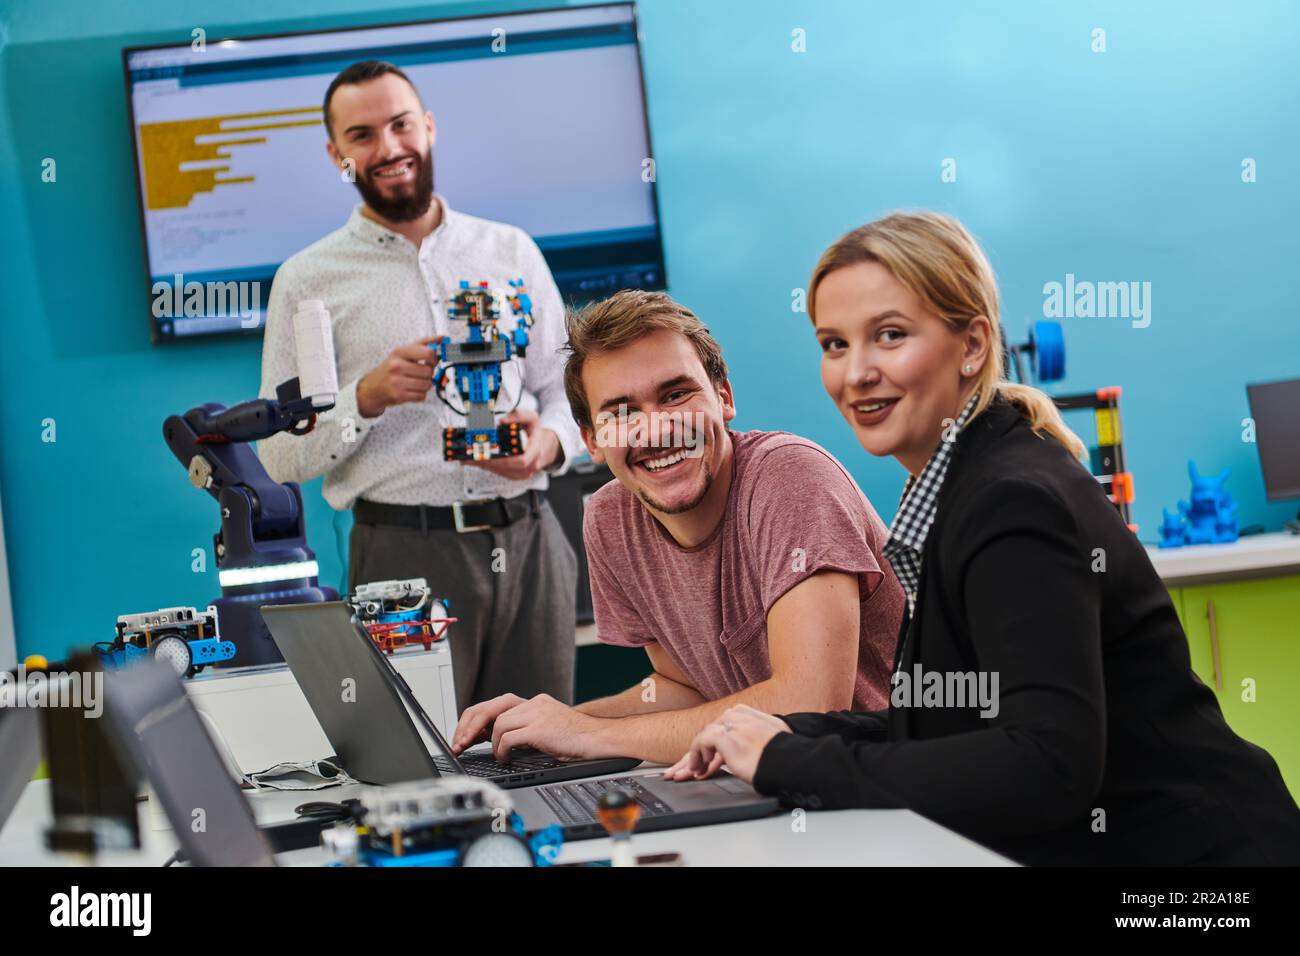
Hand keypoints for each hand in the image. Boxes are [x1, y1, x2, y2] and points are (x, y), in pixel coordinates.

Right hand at [357, 337, 441, 417]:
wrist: (372, 387)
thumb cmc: (390, 369)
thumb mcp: (403, 352)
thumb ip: (424, 343)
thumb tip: (442, 338)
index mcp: (399, 352)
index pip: (427, 352)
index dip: (434, 358)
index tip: (431, 360)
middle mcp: (397, 366)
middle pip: (429, 371)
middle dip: (428, 373)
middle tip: (419, 373)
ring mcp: (397, 381)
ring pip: (427, 384)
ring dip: (425, 385)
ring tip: (414, 382)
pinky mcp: (399, 395)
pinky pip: (422, 396)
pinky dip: (420, 394)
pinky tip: (411, 390)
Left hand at [464, 408, 560, 479]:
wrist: (541, 445)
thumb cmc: (534, 433)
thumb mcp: (532, 418)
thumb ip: (520, 415)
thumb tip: (503, 421)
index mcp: (535, 452)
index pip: (520, 461)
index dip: (502, 459)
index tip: (486, 454)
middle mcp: (530, 466)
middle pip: (505, 468)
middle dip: (486, 462)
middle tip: (470, 456)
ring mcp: (522, 473)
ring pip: (500, 472)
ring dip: (483, 465)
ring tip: (468, 457)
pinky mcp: (514, 476)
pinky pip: (499, 473)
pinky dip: (486, 466)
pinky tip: (476, 460)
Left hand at [464, 693, 607, 761]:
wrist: (600, 740)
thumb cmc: (577, 740)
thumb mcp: (546, 730)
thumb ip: (525, 729)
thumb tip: (497, 740)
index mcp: (533, 703)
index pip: (494, 705)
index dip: (474, 720)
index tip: (464, 736)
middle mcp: (533, 703)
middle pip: (489, 708)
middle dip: (469, 727)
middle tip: (460, 744)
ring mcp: (536, 713)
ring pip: (497, 723)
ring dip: (489, 743)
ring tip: (494, 756)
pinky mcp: (539, 728)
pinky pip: (508, 737)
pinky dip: (501, 750)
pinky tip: (505, 759)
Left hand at [663, 705, 790, 785]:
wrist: (791, 761)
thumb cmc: (786, 756)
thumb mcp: (771, 741)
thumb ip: (754, 741)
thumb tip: (742, 754)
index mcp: (751, 715)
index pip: (724, 729)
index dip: (711, 747)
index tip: (704, 762)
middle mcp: (740, 716)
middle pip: (711, 733)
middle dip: (697, 753)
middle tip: (685, 768)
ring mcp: (732, 724)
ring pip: (703, 738)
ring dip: (692, 758)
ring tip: (684, 773)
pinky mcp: (725, 736)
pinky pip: (702, 743)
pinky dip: (696, 756)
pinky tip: (696, 770)